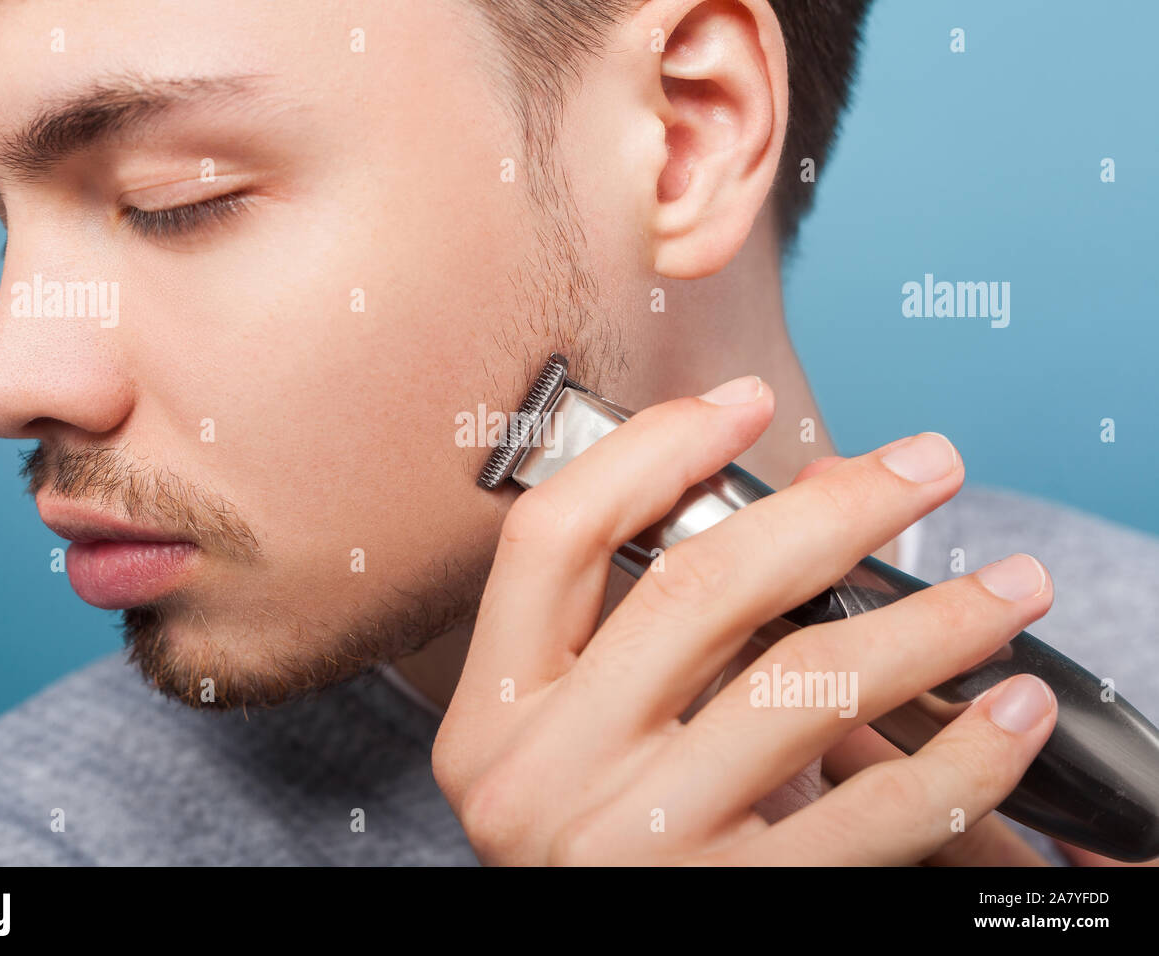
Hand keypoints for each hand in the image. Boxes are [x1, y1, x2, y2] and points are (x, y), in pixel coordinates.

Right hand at [433, 376, 1057, 864]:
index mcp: (491, 718)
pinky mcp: (724, 910)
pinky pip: (870, 816)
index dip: (652, 450)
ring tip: (1008, 588)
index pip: (551, 538)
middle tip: (926, 467)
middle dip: (832, 507)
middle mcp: (540, 778)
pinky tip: (1005, 711)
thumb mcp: (566, 747)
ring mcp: (630, 845)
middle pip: (696, 590)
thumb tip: (788, 508)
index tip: (746, 401)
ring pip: (803, 687)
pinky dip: (960, 757)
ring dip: (931, 621)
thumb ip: (630, 646)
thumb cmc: (594, 853)